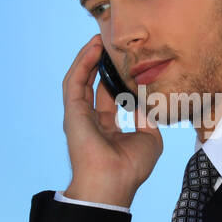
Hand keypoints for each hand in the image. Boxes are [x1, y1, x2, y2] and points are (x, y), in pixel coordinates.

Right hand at [62, 34, 162, 204]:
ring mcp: (79, 116)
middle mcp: (90, 121)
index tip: (125, 62)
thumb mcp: (149, 138)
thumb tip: (149, 101)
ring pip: (80, 79)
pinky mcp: (72, 111)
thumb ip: (147, 118)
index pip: (108, 98)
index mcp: (106, 129)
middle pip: (92, 84)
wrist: (113, 182)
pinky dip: (83, 63)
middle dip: (100, 63)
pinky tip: (93, 48)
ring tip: (100, 39)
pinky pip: (75, 80)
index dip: (115, 79)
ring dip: (88, 58)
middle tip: (110, 44)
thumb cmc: (130, 167)